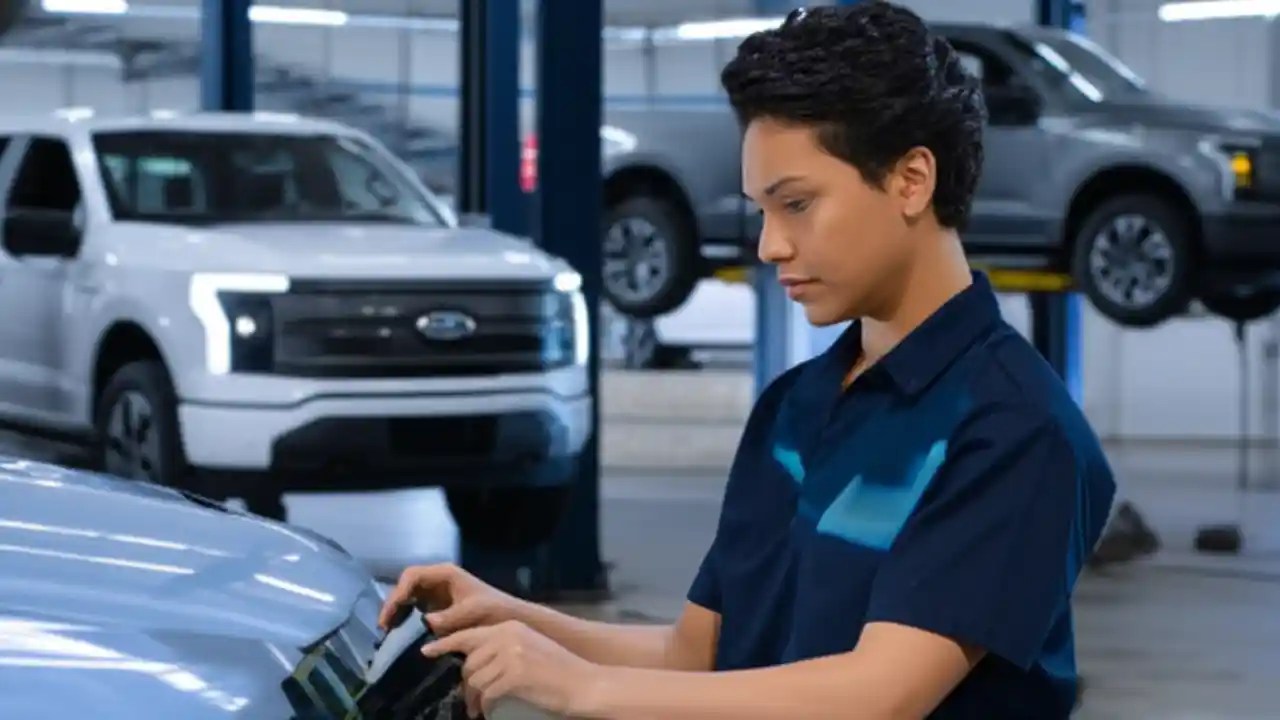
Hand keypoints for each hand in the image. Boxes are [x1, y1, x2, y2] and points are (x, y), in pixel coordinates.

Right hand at [378, 563, 521, 635]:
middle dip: (393, 603)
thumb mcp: (473, 612)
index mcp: (445, 574)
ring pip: (408, 597)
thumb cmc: (494, 610)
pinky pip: (415, 608)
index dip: (399, 592)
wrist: (510, 619)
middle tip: (383, 626)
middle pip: (406, 585)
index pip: (413, 576)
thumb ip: (450, 617)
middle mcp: (437, 580)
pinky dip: (404, 618)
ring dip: (396, 611)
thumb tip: (426, 621)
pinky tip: (398, 633)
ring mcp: (436, 593)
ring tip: (386, 632)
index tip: (391, 612)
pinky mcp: (437, 607)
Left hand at [423, 620, 603, 718]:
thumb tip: (472, 662)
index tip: (426, 652)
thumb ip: (502, 648)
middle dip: (465, 685)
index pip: (468, 634)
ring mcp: (510, 655)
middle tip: (469, 702)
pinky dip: (485, 707)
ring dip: (473, 699)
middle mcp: (507, 636)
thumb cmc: (559, 671)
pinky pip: (486, 694)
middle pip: (469, 662)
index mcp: (509, 627)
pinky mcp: (513, 676)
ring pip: (474, 680)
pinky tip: (489, 712)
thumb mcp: (529, 649)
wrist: (584, 684)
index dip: (444, 644)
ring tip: (478, 710)